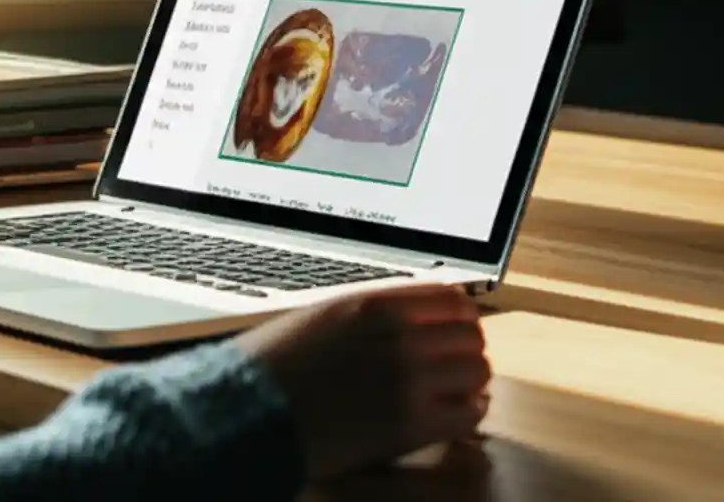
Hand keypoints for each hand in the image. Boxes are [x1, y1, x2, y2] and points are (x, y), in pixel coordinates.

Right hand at [235, 283, 490, 480]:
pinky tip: (455, 414)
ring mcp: (408, 382)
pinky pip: (469, 414)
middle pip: (469, 333)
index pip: (449, 297)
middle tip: (455, 362)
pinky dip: (468, 413)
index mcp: (374, 306)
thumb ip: (369, 314)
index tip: (458, 324)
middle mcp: (397, 338)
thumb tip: (407, 318)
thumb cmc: (271, 368)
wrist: (247, 414)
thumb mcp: (320, 318)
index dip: (459, 313)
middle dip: (465, 348)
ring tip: (456, 390)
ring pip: (476, 371)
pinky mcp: (410, 425)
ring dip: (469, 380)